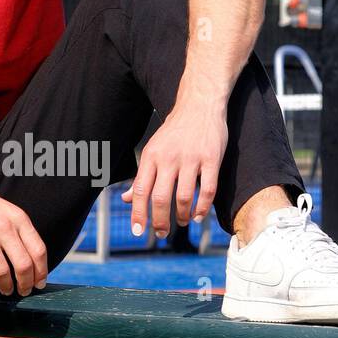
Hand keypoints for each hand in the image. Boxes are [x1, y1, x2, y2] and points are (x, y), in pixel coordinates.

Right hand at [0, 161, 47, 297]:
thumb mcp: (8, 211)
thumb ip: (21, 231)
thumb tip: (33, 261)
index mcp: (18, 219)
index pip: (38, 250)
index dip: (41, 271)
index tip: (40, 282)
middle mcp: (4, 227)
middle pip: (23, 264)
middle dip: (26, 283)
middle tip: (24, 291)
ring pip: (2, 272)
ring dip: (6, 286)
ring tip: (6, 291)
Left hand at [120, 102, 228, 238]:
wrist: (199, 104)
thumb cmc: (174, 131)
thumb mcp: (153, 150)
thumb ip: (141, 176)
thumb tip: (126, 200)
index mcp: (151, 156)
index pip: (140, 190)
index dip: (138, 213)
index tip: (138, 232)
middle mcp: (169, 158)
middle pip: (161, 198)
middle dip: (160, 221)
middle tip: (161, 234)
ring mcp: (191, 158)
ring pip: (184, 197)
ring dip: (182, 216)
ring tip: (183, 222)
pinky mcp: (212, 158)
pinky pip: (208, 190)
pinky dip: (203, 208)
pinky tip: (199, 216)